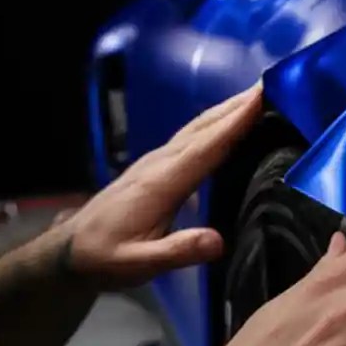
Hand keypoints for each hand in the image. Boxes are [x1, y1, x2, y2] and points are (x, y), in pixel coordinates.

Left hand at [57, 84, 262, 288]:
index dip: (235, 122)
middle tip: (274, 82)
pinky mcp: (158, 165)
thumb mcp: (138, 263)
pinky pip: (194, 136)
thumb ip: (177, 252)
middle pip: (205, 126)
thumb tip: (218, 241)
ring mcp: (158, 160)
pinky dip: (217, 122)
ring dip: (229, 108)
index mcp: (162, 182)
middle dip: (238, 104)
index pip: (206, 146)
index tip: (262, 96)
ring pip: (199, 126)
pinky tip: (230, 122)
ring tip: (260, 94)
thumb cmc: (106, 257)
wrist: (72, 251)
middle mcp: (161, 162)